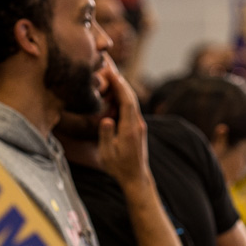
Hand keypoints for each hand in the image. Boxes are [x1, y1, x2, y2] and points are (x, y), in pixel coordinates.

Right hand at [96, 54, 148, 185]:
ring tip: (110, 77)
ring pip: (132, 102)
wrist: (136, 177)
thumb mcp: (107, 153)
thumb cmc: (119, 167)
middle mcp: (137, 125)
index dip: (120, 85)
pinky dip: (123, 99)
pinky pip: (131, 109)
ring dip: (122, 89)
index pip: (127, 101)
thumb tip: (106, 119)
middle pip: (131, 98)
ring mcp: (139, 126)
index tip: (111, 72)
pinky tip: (115, 94)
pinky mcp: (138, 129)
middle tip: (109, 68)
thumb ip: (106, 135)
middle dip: (121, 82)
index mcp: (130, 129)